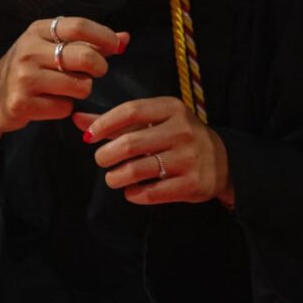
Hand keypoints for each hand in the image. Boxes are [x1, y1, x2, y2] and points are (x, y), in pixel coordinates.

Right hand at [0, 16, 125, 135]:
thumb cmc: (29, 68)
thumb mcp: (51, 47)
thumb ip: (88, 42)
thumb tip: (125, 38)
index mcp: (37, 30)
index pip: (79, 26)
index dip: (105, 36)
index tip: (118, 46)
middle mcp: (28, 51)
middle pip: (85, 57)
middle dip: (99, 67)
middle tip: (96, 71)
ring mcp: (23, 78)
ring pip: (80, 86)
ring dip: (81, 90)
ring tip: (66, 88)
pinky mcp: (22, 103)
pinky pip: (65, 107)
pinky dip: (65, 107)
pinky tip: (50, 102)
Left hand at [79, 96, 232, 207]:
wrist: (224, 161)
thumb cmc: (179, 137)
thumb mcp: (155, 121)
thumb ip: (117, 121)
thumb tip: (78, 120)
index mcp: (172, 109)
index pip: (131, 111)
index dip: (104, 124)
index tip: (90, 137)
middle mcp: (182, 131)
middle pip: (129, 143)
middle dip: (106, 155)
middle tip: (101, 160)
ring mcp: (188, 158)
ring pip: (137, 170)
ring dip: (115, 177)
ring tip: (113, 178)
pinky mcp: (191, 184)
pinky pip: (152, 193)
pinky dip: (134, 194)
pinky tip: (131, 191)